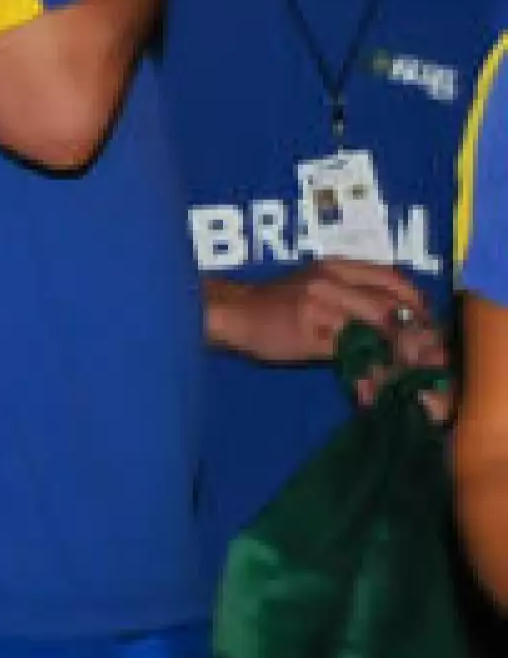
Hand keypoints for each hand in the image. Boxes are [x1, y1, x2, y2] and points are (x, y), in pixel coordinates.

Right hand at [206, 261, 430, 369]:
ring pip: (375, 330)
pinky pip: (350, 354)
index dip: (417, 305)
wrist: (232, 313)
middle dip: (412, 337)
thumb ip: (355, 298)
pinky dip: (365, 374)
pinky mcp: (311, 332)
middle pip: (390, 306)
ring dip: (394, 359)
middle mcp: (333, 278)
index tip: (425, 329)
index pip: (393, 279)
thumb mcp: (319, 287)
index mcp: (339, 266)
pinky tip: (368, 391)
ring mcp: (322, 303)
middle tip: (420, 363)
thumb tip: (397, 327)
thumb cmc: (277, 303)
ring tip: (401, 381)